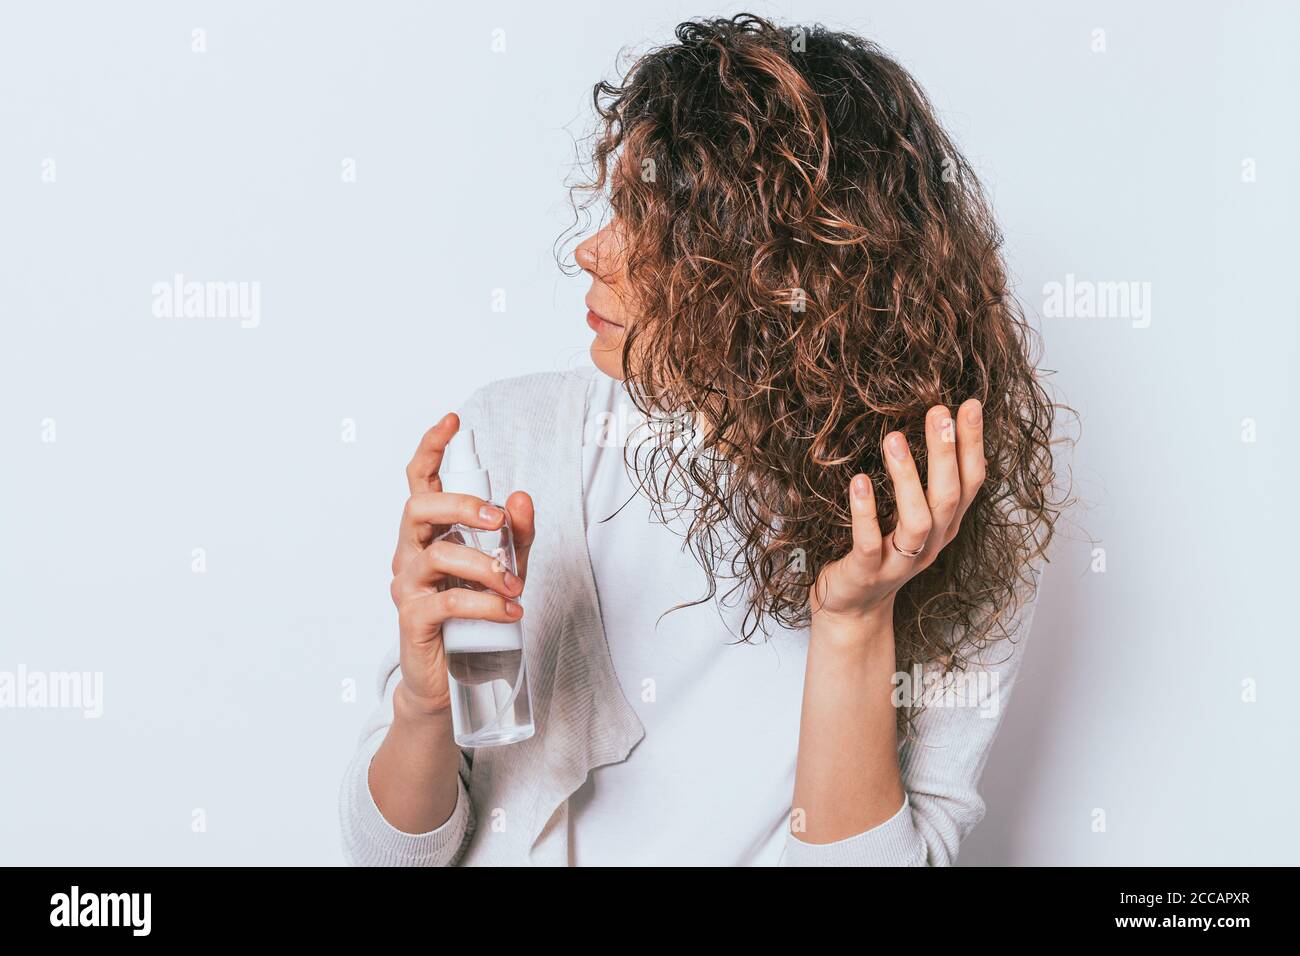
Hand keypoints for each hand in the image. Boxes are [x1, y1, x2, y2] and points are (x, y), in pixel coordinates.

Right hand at [389, 413, 535, 714]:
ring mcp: (407, 586)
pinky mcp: (414, 621)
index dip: (431, 449)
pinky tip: (509, 611)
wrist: (456, 679)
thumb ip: (516, 534)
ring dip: (484, 566)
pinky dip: (484, 604)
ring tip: (516, 585)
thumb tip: (522, 497)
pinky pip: (446, 602)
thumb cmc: (475, 614)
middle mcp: (410, 553)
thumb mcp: (507, 567)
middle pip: (418, 508)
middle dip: (460, 506)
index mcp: (429, 533)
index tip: (452, 421)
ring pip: (437, 555)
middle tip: (497, 520)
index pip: (420, 481)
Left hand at [809, 400, 984, 632]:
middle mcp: (930, 543)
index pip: (970, 482)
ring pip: (917, 520)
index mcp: (945, 525)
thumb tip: (936, 427)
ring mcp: (900, 561)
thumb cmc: (880, 549)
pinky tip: (859, 480)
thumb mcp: (910, 515)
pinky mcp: (867, 572)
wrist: (852, 608)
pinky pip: (869, 542)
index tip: (969, 404)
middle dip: (946, 453)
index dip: (972, 445)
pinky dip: (865, 511)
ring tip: (894, 439)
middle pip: (948, 496)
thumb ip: (924, 482)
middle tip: (938, 412)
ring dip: (907, 478)